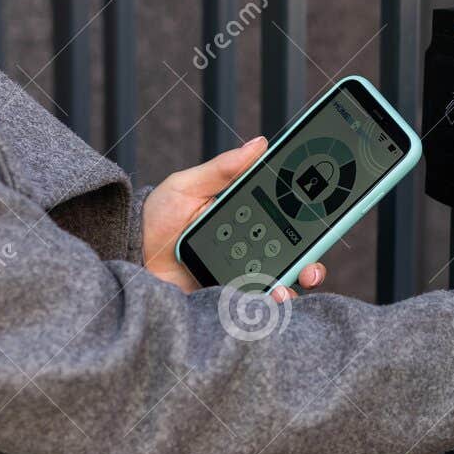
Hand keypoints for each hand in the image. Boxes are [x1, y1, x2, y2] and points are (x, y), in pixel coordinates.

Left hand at [140, 136, 326, 301]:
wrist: (128, 254)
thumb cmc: (157, 216)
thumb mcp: (188, 185)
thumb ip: (223, 168)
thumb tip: (258, 143)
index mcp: (248, 220)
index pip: (288, 222)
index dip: (312, 224)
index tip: (325, 224)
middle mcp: (250, 251)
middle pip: (293, 260)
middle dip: (311, 266)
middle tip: (311, 268)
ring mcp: (239, 278)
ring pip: (277, 288)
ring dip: (288, 292)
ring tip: (283, 291)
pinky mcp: (224, 302)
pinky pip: (249, 309)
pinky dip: (261, 310)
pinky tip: (260, 305)